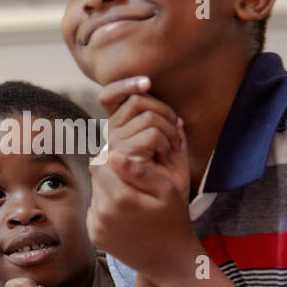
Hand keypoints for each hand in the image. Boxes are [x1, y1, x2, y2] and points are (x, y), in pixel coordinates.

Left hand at [88, 143, 202, 286]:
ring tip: (132, 203)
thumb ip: (140, 171)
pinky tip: (126, 216)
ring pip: (95, 195)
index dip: (112, 159)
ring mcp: (97, 228)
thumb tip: (113, 155)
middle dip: (112, 177)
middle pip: (96, 179)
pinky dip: (106, 209)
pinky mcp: (96, 237)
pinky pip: (95, 212)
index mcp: (120, 198)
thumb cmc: (174, 222)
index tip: (128, 165)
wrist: (171, 262)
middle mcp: (103, 213)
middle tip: (135, 186)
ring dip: (109, 193)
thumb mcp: (166, 191)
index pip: (99, 164)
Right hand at [97, 76, 188, 197]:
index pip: (109, 96)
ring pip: (147, 116)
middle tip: (176, 130)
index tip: (147, 82)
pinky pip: (150, 134)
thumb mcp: (168, 140)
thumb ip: (158, 116)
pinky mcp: (122, 159)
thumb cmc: (169, 174)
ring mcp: (115, 146)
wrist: (168, 205)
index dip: (125, 84)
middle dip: (165, 110)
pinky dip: (166, 143)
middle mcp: (112, 134)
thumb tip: (148, 90)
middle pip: (137, 99)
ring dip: (169, 130)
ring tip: (171, 148)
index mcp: (120, 126)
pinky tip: (165, 157)